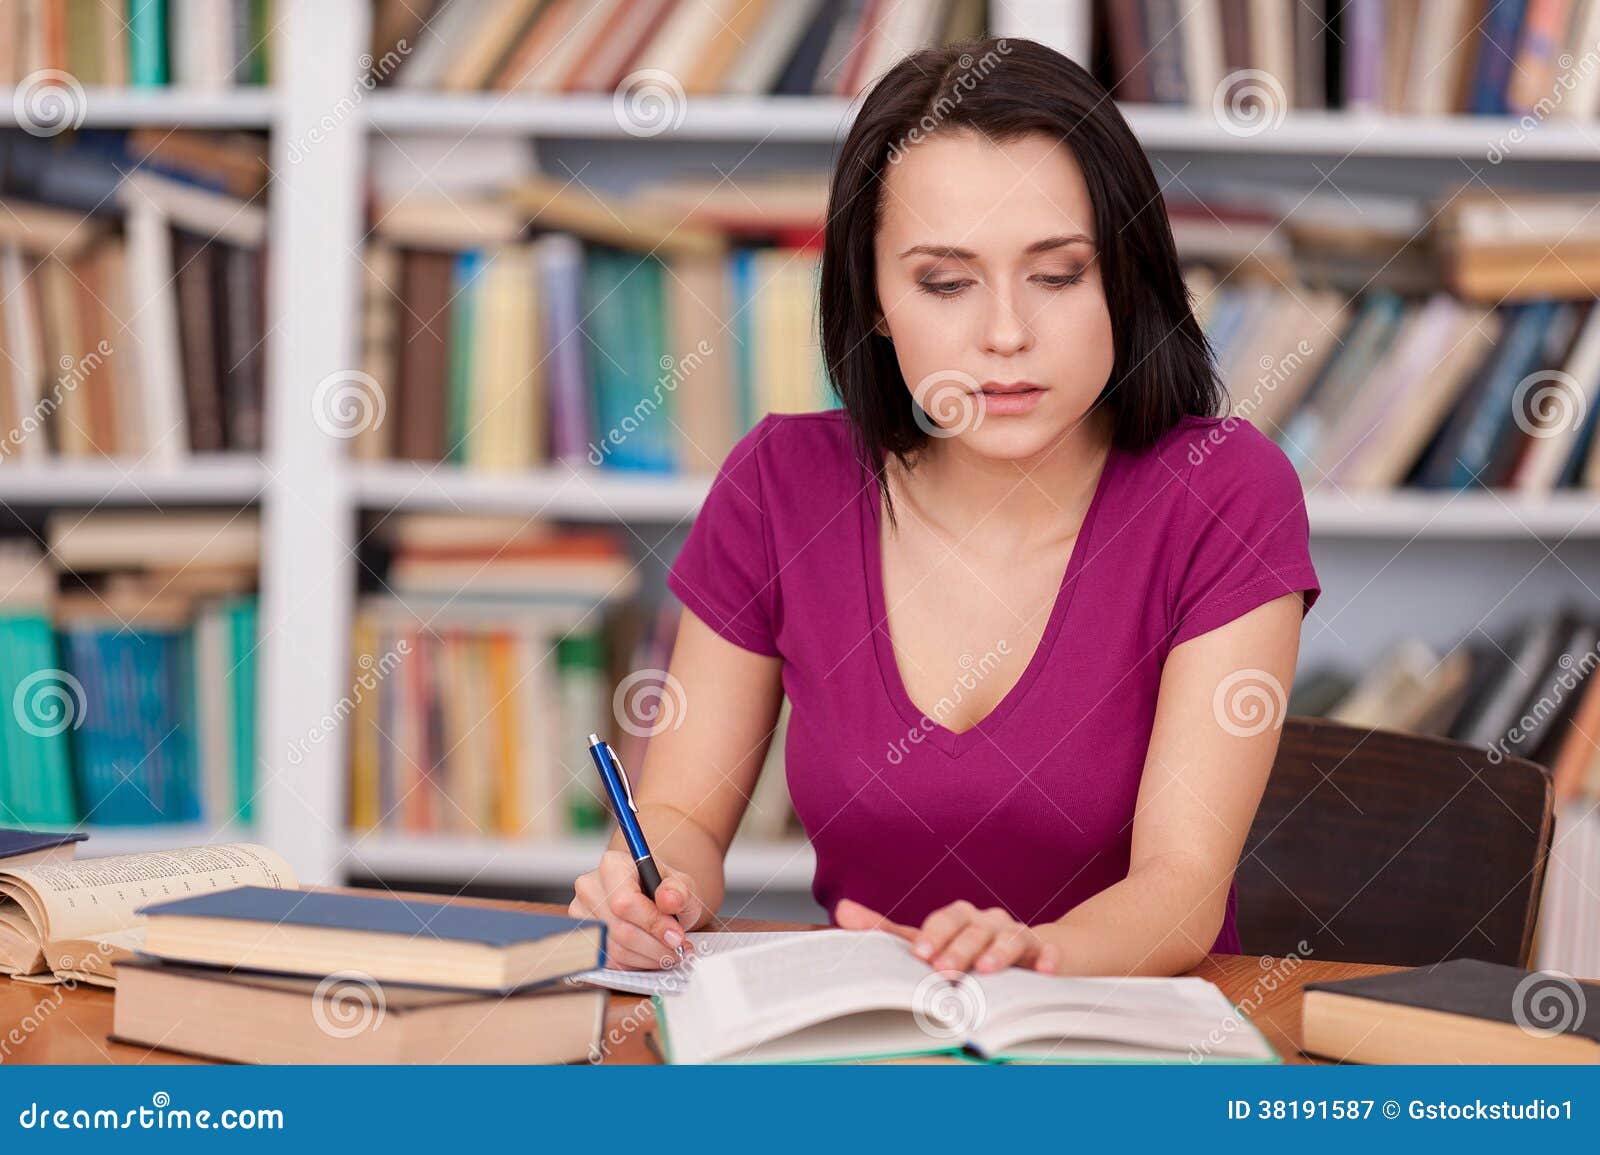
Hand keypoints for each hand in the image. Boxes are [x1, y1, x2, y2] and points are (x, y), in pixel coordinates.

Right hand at [569, 849, 706, 969]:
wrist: (652, 899)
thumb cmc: (663, 890)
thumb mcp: (681, 885)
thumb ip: (679, 891)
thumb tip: (669, 900)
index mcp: (612, 865)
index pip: (625, 901)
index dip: (652, 923)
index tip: (676, 936)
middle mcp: (590, 887)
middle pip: (620, 929)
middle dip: (655, 946)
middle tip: (678, 949)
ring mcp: (581, 914)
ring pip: (615, 950)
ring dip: (648, 958)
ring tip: (668, 953)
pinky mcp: (583, 938)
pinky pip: (609, 962)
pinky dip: (635, 964)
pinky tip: (650, 955)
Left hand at [835, 897, 1061, 973]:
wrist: (1032, 954)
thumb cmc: (971, 950)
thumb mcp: (932, 943)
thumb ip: (888, 932)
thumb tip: (842, 910)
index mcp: (960, 918)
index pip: (945, 920)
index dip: (933, 935)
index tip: (920, 955)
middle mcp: (988, 921)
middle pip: (974, 928)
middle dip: (959, 948)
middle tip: (944, 971)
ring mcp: (1019, 935)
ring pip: (1009, 938)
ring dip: (998, 953)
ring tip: (987, 971)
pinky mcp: (1046, 952)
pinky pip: (1049, 951)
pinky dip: (1049, 958)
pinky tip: (1047, 970)